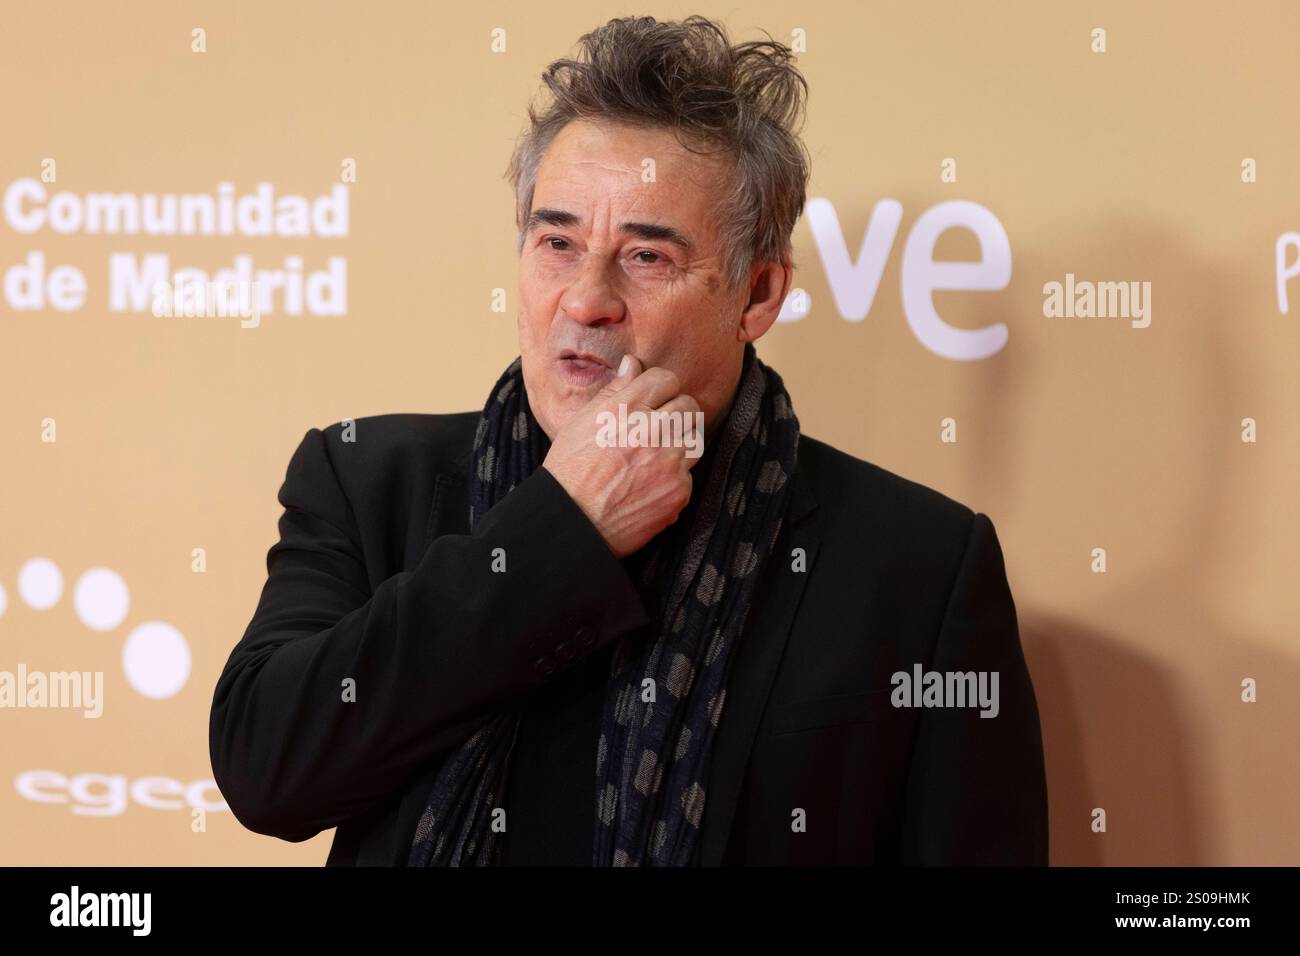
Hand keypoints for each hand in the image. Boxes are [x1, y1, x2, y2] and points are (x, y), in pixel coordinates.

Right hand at [541, 354, 702, 558]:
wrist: (572, 521)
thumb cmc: (570, 470)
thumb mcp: (583, 422)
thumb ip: (614, 391)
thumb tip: (633, 364)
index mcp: (625, 409)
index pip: (666, 379)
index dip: (660, 388)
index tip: (655, 400)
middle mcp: (651, 431)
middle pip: (689, 406)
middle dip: (676, 413)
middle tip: (659, 428)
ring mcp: (669, 462)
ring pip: (695, 439)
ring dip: (679, 443)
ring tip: (655, 456)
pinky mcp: (678, 490)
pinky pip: (689, 473)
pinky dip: (674, 477)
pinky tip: (650, 483)